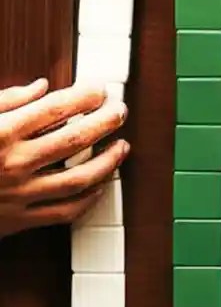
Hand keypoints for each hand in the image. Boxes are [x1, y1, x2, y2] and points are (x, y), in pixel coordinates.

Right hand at [0, 79, 128, 238]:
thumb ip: (4, 101)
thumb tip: (42, 87)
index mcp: (0, 132)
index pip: (57, 108)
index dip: (86, 95)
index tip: (100, 88)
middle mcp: (13, 163)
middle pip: (76, 139)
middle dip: (107, 121)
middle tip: (121, 110)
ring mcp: (19, 194)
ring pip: (80, 178)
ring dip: (108, 161)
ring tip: (123, 146)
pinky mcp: (18, 220)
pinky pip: (65, 211)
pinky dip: (90, 198)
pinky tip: (102, 185)